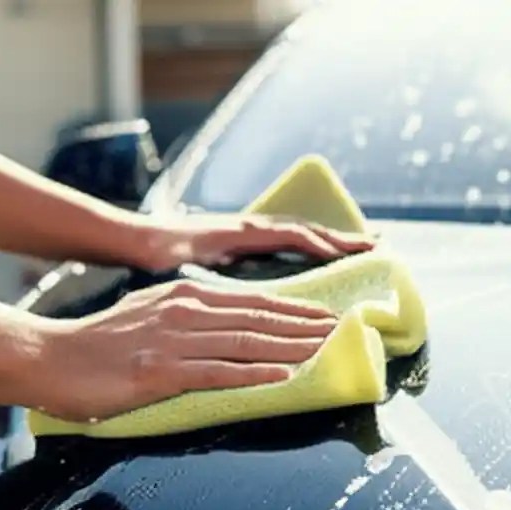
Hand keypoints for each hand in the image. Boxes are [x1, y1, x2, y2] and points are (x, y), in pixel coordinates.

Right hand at [35, 280, 335, 421]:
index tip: (326, 315)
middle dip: (304, 325)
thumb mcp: (149, 316)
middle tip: (341, 330)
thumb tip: (226, 327)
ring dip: (292, 347)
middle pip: (258, 319)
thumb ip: (188, 317)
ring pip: (247, 343)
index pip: (252, 302)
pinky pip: (219, 373)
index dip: (294, 309)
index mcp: (184, 297)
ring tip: (325, 350)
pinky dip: (256, 375)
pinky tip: (284, 377)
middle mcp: (185, 312)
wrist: (47, 358)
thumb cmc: (98, 345)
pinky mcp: (161, 372)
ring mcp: (174, 341)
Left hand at [138, 214, 375, 271]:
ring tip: (360, 245)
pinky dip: (309, 241)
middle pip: (306, 230)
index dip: (327, 244)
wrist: (133, 239)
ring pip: (299, 231)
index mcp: (242, 231)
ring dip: (330, 237)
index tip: (357, 254)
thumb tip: (256, 281)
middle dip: (342, 238)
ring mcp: (247, 229)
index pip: (296, 235)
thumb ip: (227, 263)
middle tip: (377, 245)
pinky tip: (322, 250)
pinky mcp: (241, 236)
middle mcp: (250, 227)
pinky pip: (284, 237)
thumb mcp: (191, 261)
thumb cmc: (159, 252)